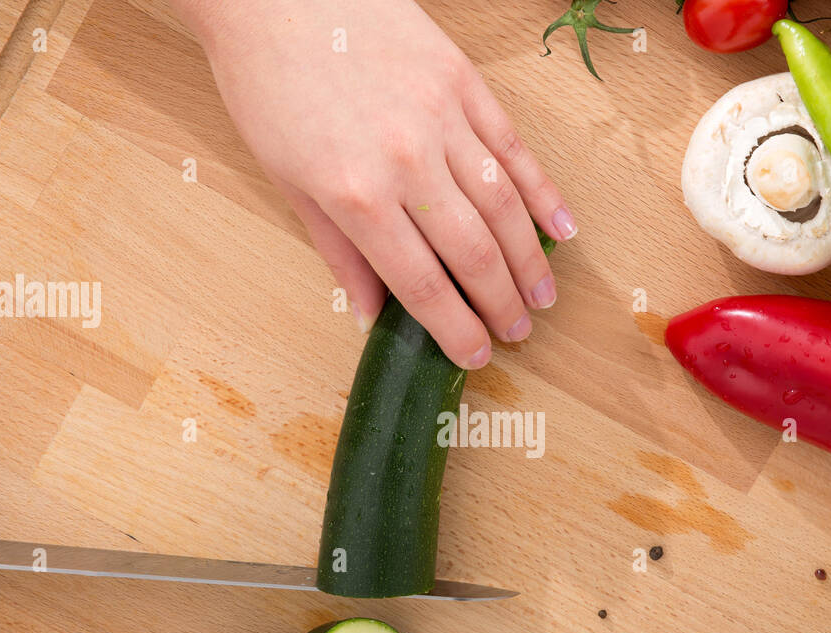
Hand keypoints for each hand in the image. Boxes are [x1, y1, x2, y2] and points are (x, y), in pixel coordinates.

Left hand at [175, 0, 573, 368]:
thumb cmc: (268, 84)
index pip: (422, 284)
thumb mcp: (288, 180)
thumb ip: (338, 250)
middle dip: (501, 303)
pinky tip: (561, 226)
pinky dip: (542, 190)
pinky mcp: (460, 80)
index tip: (477, 354)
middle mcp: (406, 162)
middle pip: (473, 252)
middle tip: (519, 332)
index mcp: (356, 196)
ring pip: (503, 205)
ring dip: (529, 259)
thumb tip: (371, 313)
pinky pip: (513, 145)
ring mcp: (440, 117)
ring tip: (542, 296)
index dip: (456, 329)